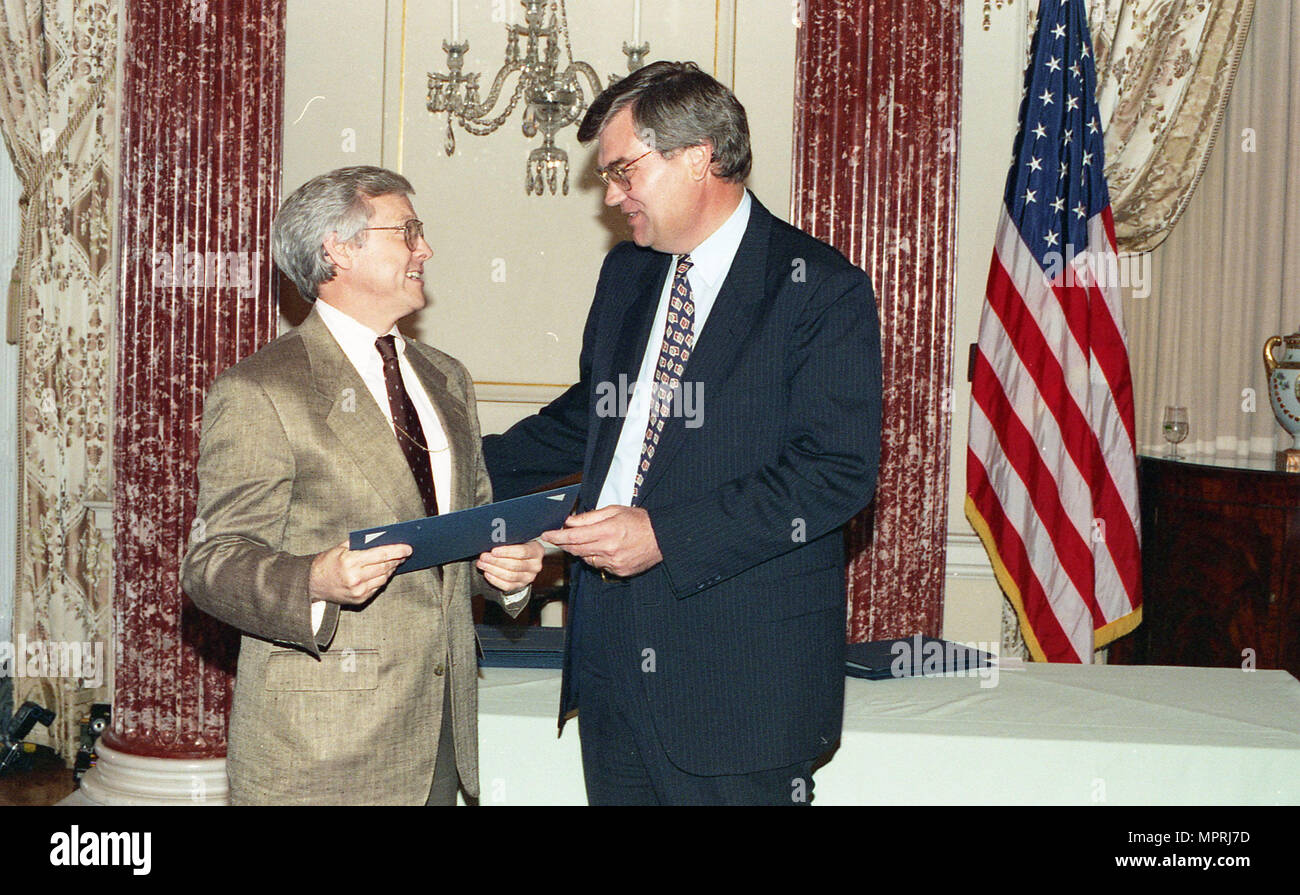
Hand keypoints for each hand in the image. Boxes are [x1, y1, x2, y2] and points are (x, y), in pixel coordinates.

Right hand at [309, 539, 411, 604]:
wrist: (312, 584)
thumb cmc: (327, 562)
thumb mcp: (340, 548)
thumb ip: (360, 544)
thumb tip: (382, 540)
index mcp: (350, 562)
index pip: (381, 555)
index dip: (397, 551)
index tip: (408, 548)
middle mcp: (355, 578)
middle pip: (385, 567)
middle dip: (397, 559)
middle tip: (404, 553)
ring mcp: (358, 591)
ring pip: (384, 578)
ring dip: (391, 569)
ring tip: (395, 561)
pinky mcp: (359, 599)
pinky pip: (377, 587)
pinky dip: (383, 578)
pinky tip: (385, 571)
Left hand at [476, 540, 544, 591]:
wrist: (524, 559)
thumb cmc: (519, 545)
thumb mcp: (520, 539)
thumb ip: (511, 539)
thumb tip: (494, 538)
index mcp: (536, 551)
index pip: (522, 552)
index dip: (507, 552)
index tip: (494, 551)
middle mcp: (535, 566)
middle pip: (514, 565)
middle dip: (496, 561)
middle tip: (484, 557)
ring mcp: (528, 577)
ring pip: (510, 576)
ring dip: (493, 570)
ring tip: (482, 564)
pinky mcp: (520, 585)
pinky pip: (507, 586)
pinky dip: (495, 580)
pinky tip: (487, 573)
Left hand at [542, 505, 661, 577]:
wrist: (662, 538)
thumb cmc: (639, 521)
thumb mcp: (614, 511)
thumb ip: (590, 517)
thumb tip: (570, 521)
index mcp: (607, 531)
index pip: (574, 536)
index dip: (557, 536)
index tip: (546, 535)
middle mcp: (609, 549)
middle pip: (576, 550)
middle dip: (564, 544)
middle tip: (557, 538)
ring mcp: (614, 562)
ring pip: (587, 559)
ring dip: (582, 550)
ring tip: (589, 540)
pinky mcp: (619, 571)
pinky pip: (599, 566)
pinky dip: (597, 558)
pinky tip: (605, 549)